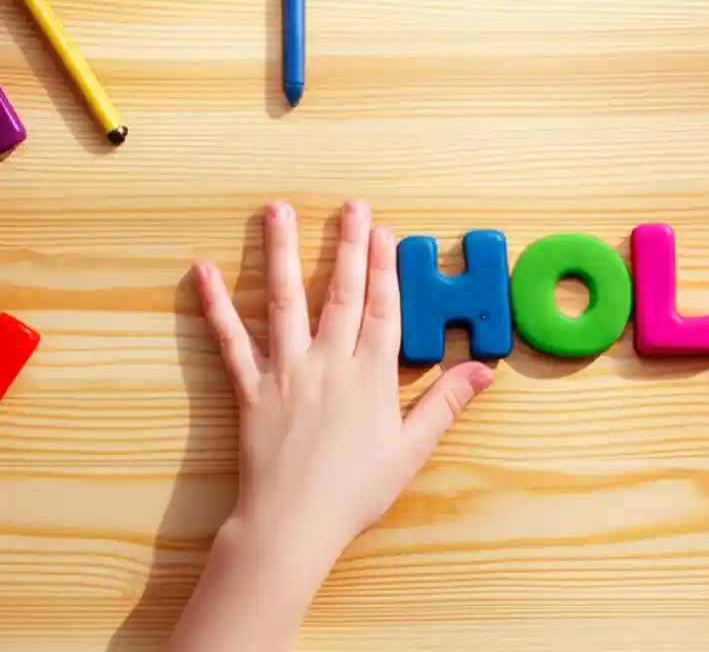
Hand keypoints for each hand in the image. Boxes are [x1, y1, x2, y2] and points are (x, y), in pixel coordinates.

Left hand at [170, 201, 491, 651]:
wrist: (293, 522)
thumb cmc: (356, 490)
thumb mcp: (411, 447)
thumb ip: (445, 402)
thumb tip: (484, 369)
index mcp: (372, 376)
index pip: (383, 308)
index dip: (385, 267)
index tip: (384, 231)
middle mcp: (330, 362)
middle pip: (342, 293)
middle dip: (348, 245)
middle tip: (350, 206)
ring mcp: (287, 371)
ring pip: (285, 301)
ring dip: (282, 253)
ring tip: (277, 211)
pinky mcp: (251, 388)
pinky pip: (231, 340)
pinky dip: (217, 306)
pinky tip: (205, 272)